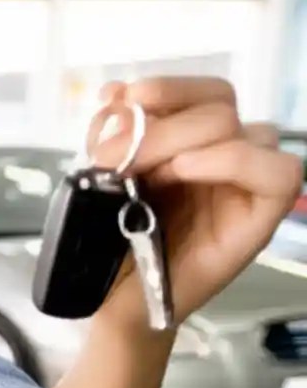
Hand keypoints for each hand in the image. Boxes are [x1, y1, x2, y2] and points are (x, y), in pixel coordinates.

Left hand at [89, 76, 303, 329]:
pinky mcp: (261, 216)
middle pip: (220, 106)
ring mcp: (246, 186)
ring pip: (248, 130)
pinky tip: (185, 171)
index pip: (204, 92)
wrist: (117, 300)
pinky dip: (232, 161)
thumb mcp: (106, 179)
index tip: (122, 100)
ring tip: (146, 175)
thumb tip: (113, 93)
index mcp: (193, 141)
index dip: (167, 88)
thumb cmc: (114, 242)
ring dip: (187, 142)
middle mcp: (226, 156)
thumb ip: (116, 135)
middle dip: (160, 125)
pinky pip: (279, 171)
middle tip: (112, 157)